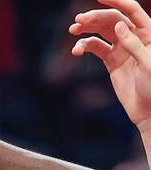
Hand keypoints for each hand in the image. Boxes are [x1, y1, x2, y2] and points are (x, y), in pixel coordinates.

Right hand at [71, 2, 150, 132]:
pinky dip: (84, 47)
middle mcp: (134, 37)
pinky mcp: (111, 62)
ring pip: (102, 32)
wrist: (148, 110)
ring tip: (73, 30)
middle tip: (78, 21)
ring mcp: (122, 48)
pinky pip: (96, 48)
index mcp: (148, 32)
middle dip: (95, 17)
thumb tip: (119, 25)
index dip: (116, 1)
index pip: (131, 10)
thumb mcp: (148, 63)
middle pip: (112, 19)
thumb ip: (134, 43)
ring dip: (87, 29)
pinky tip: (76, 51)